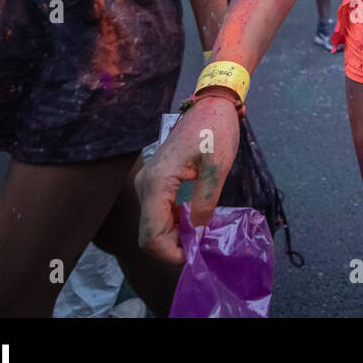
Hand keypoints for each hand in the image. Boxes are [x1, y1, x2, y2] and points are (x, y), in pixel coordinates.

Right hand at [135, 93, 240, 264]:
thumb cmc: (216, 131)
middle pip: (148, 234)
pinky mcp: (155, 180)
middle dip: (171, 248)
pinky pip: (157, 212)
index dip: (171, 253)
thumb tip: (198, 231)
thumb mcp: (217, 168)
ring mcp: (148, 182)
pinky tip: (193, 222)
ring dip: (172, 237)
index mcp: (157, 183)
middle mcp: (145, 185)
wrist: (211, 104)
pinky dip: (172, 223)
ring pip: (151, 225)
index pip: (152, 234)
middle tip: (200, 250)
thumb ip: (205, 203)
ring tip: (200, 237)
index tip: (195, 258)